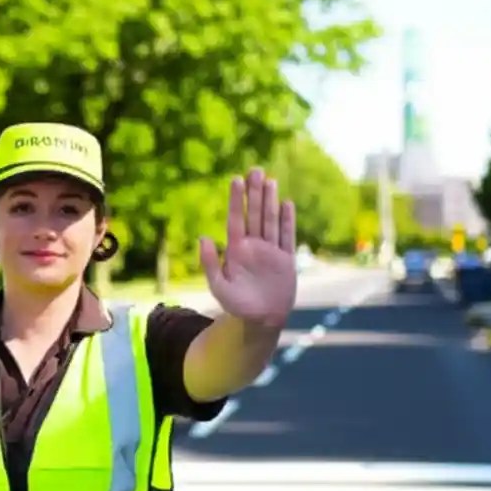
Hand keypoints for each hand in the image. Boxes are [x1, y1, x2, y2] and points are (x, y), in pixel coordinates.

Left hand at [199, 168, 297, 328]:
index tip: (236, 179)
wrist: (260, 320)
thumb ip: (210, 263)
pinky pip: (287, 237)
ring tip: (270, 180)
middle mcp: (253, 247)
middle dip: (255, 193)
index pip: (236, 219)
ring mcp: (270, 252)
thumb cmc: (237, 305)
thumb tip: (203, 237)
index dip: (237, 200)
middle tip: (255, 170)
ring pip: (270, 221)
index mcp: (236, 250)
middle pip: (254, 214)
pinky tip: (286, 204)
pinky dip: (287, 221)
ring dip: (270, 201)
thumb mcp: (218, 286)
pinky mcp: (286, 260)